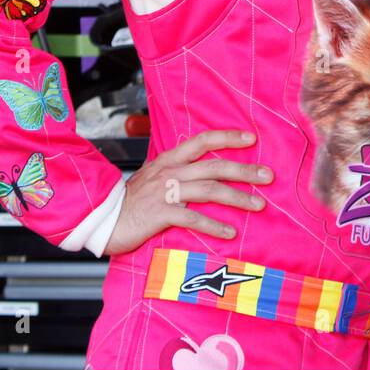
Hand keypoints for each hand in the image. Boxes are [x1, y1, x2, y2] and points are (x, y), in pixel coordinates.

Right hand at [104, 129, 272, 255]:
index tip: (251, 139)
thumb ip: (177, 171)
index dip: (227, 138)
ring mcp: (165, 192)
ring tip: (258, 204)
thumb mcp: (153, 176)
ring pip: (209, 190)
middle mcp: (170, 171)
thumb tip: (204, 170)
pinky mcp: (160, 214)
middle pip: (214, 166)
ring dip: (237, 197)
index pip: (202, 140)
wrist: (101, 219)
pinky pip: (192, 218)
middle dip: (245, 170)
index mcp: (169, 160)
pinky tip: (230, 232)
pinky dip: (213, 225)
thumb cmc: (130, 201)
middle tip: (268, 176)